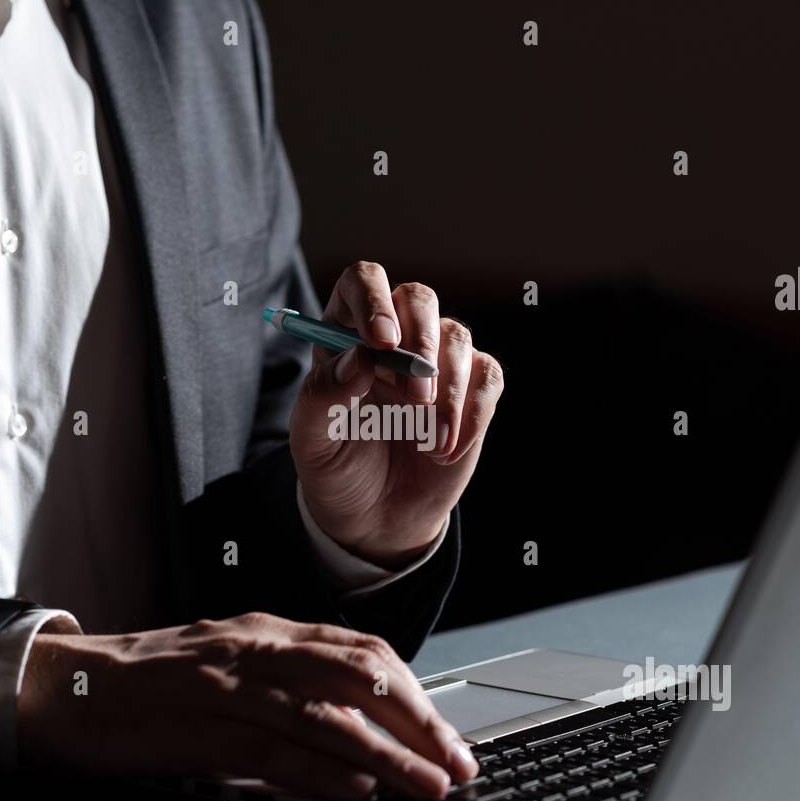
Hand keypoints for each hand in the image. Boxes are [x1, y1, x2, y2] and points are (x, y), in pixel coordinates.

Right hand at [17, 612, 477, 799]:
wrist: (64, 686)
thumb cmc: (150, 682)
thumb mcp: (231, 668)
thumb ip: (289, 686)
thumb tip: (357, 728)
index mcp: (267, 633)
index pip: (362, 654)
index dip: (415, 694)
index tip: (448, 733)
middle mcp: (256, 648)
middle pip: (359, 677)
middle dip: (419, 722)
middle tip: (456, 761)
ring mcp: (229, 683)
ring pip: (327, 714)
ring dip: (387, 753)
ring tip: (425, 784)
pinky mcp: (199, 724)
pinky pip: (273, 747)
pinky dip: (322, 768)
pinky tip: (356, 786)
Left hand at [289, 262, 503, 568]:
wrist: (376, 517)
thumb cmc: (337, 469)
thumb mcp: (313, 441)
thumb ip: (323, 396)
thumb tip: (359, 358)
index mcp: (345, 333)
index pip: (362, 282)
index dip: (374, 299)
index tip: (382, 341)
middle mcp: (394, 336)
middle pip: (418, 299)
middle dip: (421, 344)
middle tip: (414, 398)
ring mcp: (437, 360)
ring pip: (457, 337)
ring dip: (447, 390)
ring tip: (426, 442)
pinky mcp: (472, 388)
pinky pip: (486, 377)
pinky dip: (471, 415)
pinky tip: (445, 452)